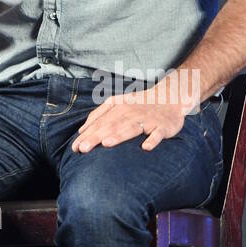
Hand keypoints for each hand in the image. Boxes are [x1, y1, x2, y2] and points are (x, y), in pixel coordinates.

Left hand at [71, 90, 189, 152]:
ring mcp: (148, 119)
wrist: (170, 97)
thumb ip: (99, 115)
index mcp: (119, 108)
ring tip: (107, 144)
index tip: (75, 148)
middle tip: (83, 149)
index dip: (87, 135)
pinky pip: (158, 134)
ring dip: (120, 135)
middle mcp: (131, 113)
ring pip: (132, 128)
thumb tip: (82, 130)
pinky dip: (153, 140)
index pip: (100, 123)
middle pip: (112, 125)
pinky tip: (146, 147)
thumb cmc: (139, 104)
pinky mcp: (163, 126)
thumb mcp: (117, 104)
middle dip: (97, 137)